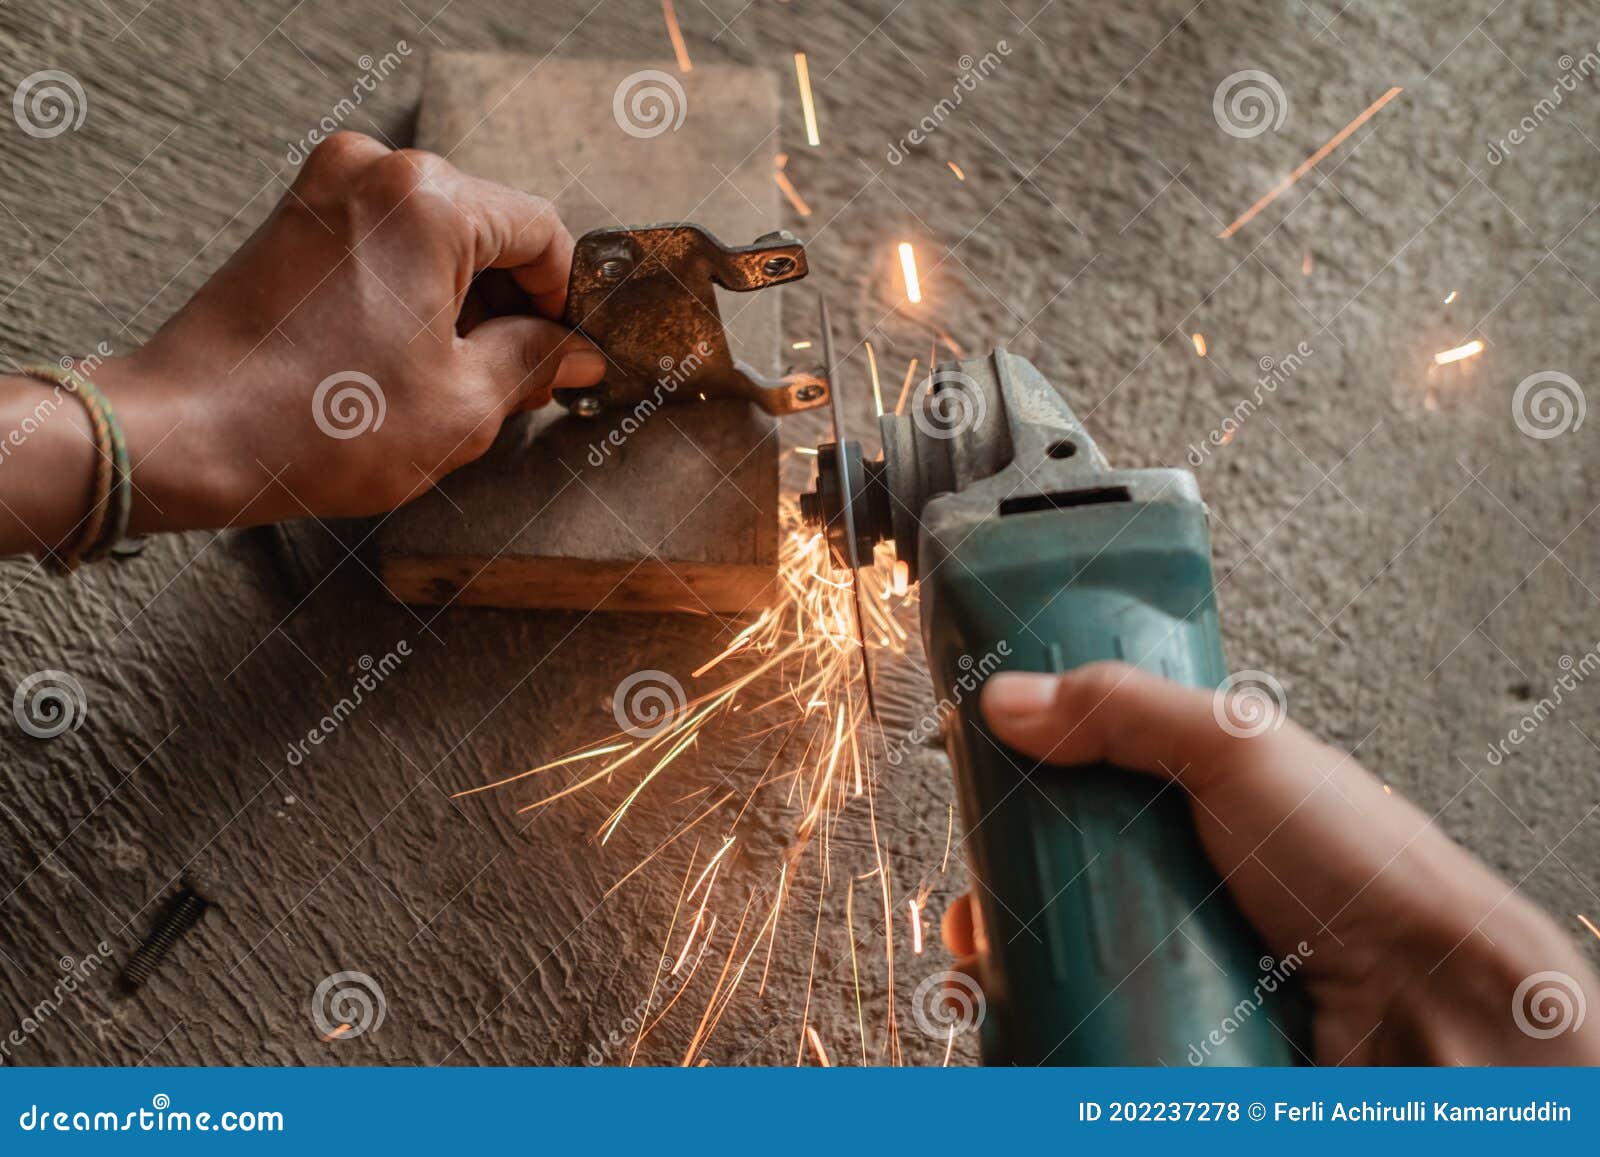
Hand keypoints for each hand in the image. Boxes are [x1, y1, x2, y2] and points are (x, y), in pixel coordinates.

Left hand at [85, 131, 603, 535]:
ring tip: (454, 388)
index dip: (568, 304)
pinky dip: (413, 300)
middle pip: (489, 232)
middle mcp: (376, 172)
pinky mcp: (296, 221)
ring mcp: (327, 191)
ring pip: (438, 244)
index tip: (569, 358)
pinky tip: (404, 367)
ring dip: (463, 310)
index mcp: (429, 200)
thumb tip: (579, 352)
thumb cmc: (319, 424)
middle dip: (513, 310)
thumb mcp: (463, 406)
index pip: (542, 234)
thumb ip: (537, 363)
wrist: (185, 435)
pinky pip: (387, 248)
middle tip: (518, 387)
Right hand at [941, 661, 1599, 1064]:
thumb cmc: (1368, 868)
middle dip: (999, 898)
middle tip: (975, 913)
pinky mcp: (1175, 1023)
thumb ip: (1126, 709)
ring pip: (1062, 959)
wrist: (1429, 1001)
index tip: (974, 804)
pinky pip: (1088, 1022)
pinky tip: (1020, 1023)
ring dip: (1008, 971)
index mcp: (1191, 795)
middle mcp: (1178, 874)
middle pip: (1056, 879)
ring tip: (985, 979)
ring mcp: (1176, 952)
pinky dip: (1043, 1025)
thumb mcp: (1239, 749)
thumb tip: (1016, 698)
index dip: (1021, 793)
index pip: (1079, 782)